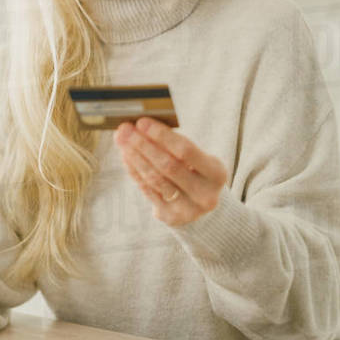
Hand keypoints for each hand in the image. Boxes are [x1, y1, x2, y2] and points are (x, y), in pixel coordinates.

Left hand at [114, 117, 228, 226]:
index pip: (186, 150)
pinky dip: (135, 171)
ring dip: (135, 157)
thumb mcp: (197, 159)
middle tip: (125, 130)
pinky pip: (148, 190)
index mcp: (216, 174)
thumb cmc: (196, 172)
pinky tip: (127, 157)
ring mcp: (188, 209)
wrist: (202, 207)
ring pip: (155, 179)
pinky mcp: (171, 217)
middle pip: (167, 165)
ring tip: (122, 141)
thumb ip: (174, 144)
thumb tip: (140, 127)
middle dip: (143, 145)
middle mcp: (205, 194)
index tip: (142, 122)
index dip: (162, 136)